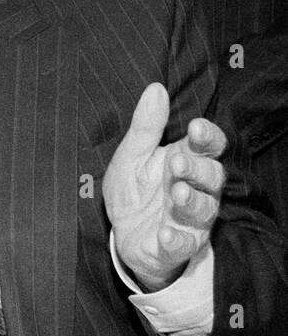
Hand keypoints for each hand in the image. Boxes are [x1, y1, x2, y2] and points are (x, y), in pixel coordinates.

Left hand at [104, 82, 226, 290]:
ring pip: (204, 209)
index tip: (195, 128)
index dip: (207, 137)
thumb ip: (145, 127)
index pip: (208, 147)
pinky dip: (175, 239)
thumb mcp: (131, 155)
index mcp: (185, 162)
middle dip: (197, 169)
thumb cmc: (133, 191)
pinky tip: (165, 233)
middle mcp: (195, 190)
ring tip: (176, 192)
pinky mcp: (177, 246)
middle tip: (177, 163)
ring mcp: (189, 220)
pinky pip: (182, 244)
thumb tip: (156, 89)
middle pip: (212, 177)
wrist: (122, 235)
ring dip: (191, 201)